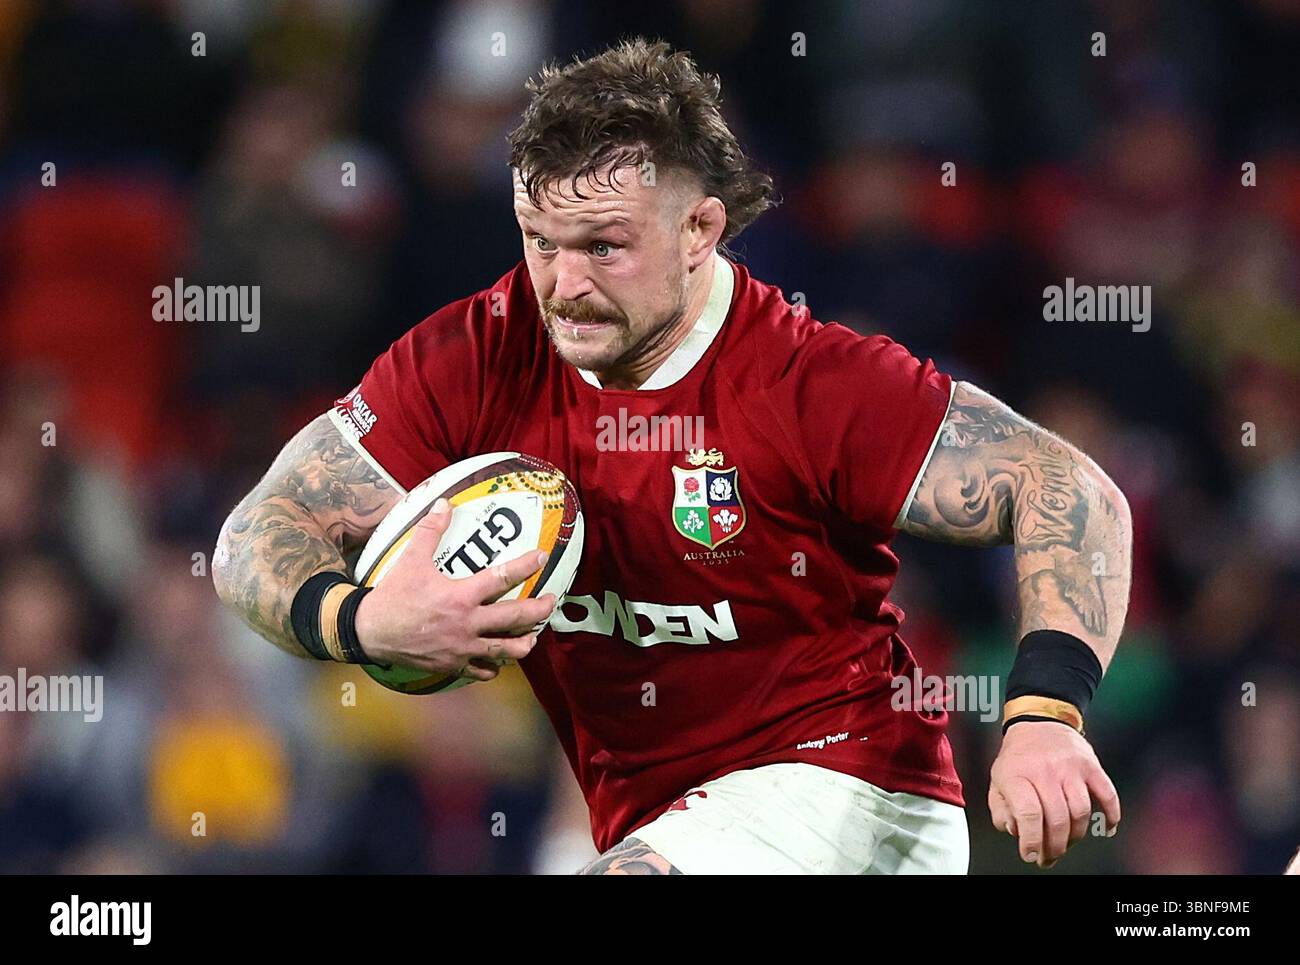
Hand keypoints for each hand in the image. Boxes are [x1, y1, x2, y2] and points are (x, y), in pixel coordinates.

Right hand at [354, 498, 556, 680]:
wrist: (369, 633)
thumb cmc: (392, 596)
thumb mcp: (410, 559)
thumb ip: (430, 531)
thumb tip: (443, 503)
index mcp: (460, 597)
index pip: (502, 578)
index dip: (525, 566)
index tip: (542, 557)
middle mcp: (467, 624)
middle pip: (515, 619)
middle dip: (539, 610)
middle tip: (551, 602)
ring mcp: (462, 649)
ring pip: (505, 651)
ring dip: (524, 643)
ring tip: (534, 636)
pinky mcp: (453, 666)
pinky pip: (482, 671)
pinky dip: (494, 667)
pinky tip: (499, 661)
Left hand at [988, 720, 1120, 868]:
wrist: (1039, 722)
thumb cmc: (1019, 758)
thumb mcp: (997, 781)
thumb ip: (1001, 811)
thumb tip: (1015, 832)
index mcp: (1017, 776)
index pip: (1028, 815)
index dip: (1031, 840)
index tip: (1031, 854)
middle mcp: (1045, 771)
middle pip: (1057, 819)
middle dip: (1055, 846)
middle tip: (1051, 857)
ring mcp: (1070, 768)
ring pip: (1081, 812)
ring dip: (1076, 836)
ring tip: (1068, 843)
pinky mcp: (1091, 766)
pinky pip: (1107, 794)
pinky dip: (1112, 814)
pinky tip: (1107, 827)